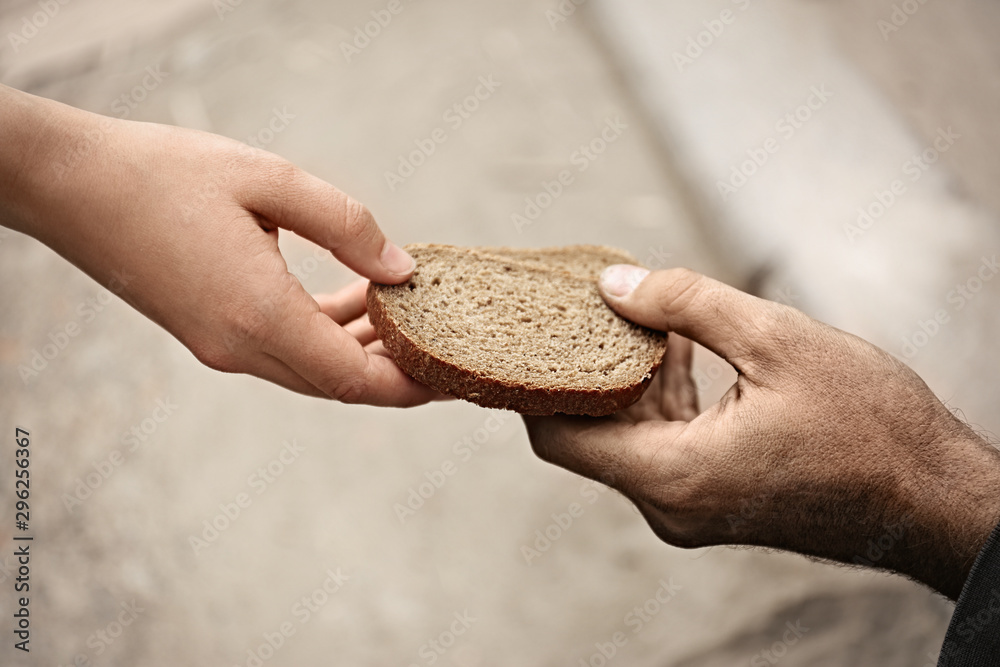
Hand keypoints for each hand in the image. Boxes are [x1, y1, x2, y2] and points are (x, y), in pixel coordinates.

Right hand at [0, 85, 435, 405]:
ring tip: (407, 310)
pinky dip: (326, 333)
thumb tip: (403, 271)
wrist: (69, 184)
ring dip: (362, 348)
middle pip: (339, 382)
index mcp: (259, 315)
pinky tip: (355, 298)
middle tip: (447, 344)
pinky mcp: (208, 333)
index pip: (355, 380)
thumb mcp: (270, 181)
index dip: (411, 385)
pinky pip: (284, 349)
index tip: (456, 377)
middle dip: (397, 370)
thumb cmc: (164, 173)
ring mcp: (219, 346)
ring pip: (313, 368)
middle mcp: (239, 347)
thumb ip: (347, 227)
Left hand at [524, 265, 999, 598]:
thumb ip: (685, 304)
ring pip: (627, 434)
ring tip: (644, 312)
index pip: (556, 434)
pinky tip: (683, 345)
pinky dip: (663, 395)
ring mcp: (692, 507)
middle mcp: (669, 504)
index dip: (534, 380)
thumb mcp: (777, 341)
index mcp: (671, 475)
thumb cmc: (872, 429)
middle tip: (588, 302)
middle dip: (585, 365)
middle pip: (587, 431)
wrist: (936, 501)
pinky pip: (664, 443)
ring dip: (629, 375)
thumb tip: (612, 284)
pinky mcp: (715, 498)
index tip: (534, 327)